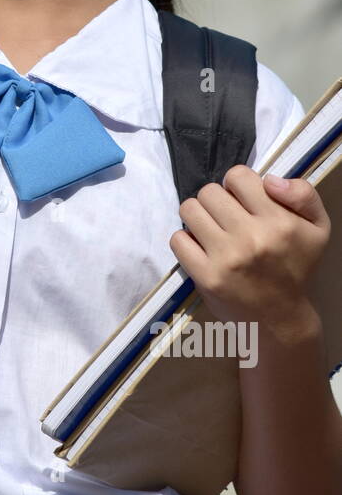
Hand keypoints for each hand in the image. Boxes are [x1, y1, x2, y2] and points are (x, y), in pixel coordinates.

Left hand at [169, 166, 330, 331]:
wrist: (280, 318)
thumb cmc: (296, 266)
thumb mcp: (317, 227)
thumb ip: (303, 193)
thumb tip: (270, 179)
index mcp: (280, 222)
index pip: (238, 176)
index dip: (237, 185)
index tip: (243, 201)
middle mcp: (252, 238)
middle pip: (209, 191)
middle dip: (216, 200)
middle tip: (225, 217)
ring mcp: (227, 258)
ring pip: (189, 210)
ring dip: (198, 216)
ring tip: (212, 229)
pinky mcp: (206, 277)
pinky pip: (178, 239)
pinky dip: (185, 240)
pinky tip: (202, 248)